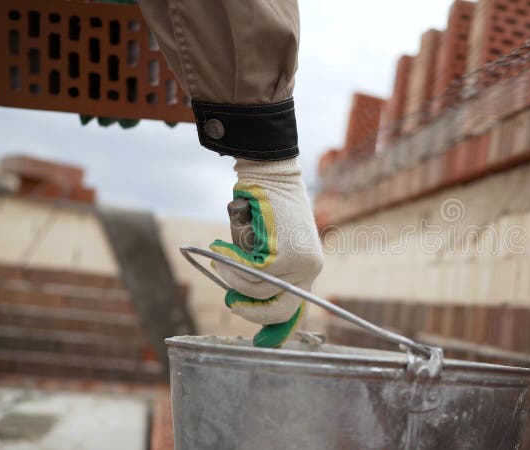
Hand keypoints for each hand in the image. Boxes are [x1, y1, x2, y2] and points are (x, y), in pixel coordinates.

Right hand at [209, 158, 323, 340]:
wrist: (269, 175)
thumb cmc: (262, 209)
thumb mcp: (263, 247)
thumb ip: (261, 274)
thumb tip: (243, 302)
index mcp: (307, 269)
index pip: (297, 309)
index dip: (278, 330)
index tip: (263, 344)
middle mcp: (310, 269)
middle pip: (281, 310)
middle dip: (251, 313)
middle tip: (231, 302)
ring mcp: (301, 263)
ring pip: (259, 291)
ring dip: (232, 277)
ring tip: (219, 258)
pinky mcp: (286, 255)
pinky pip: (251, 275)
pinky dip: (231, 265)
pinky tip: (221, 250)